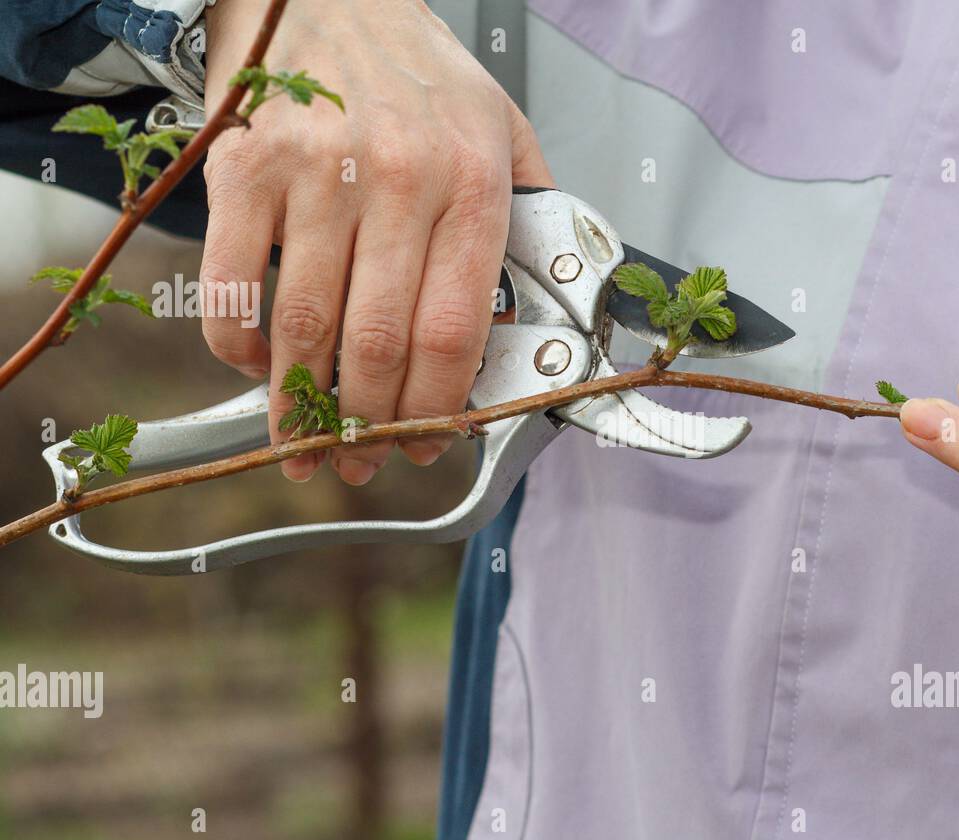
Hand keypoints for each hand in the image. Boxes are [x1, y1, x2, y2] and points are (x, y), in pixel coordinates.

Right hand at [200, 0, 552, 482]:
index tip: (428, 444)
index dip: (437, 408)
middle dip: (369, 427)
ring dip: (301, 407)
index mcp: (474, 182)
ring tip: (303, 445)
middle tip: (361, 462)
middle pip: (379, 345)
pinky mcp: (246, 166)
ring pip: (308, 328)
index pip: (454, 331)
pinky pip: (236, 288)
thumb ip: (527, 218)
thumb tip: (538, 312)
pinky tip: (255, 372)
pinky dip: (239, 349)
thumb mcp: (504, 131)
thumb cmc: (420, 72)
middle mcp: (401, 179)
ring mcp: (318, 173)